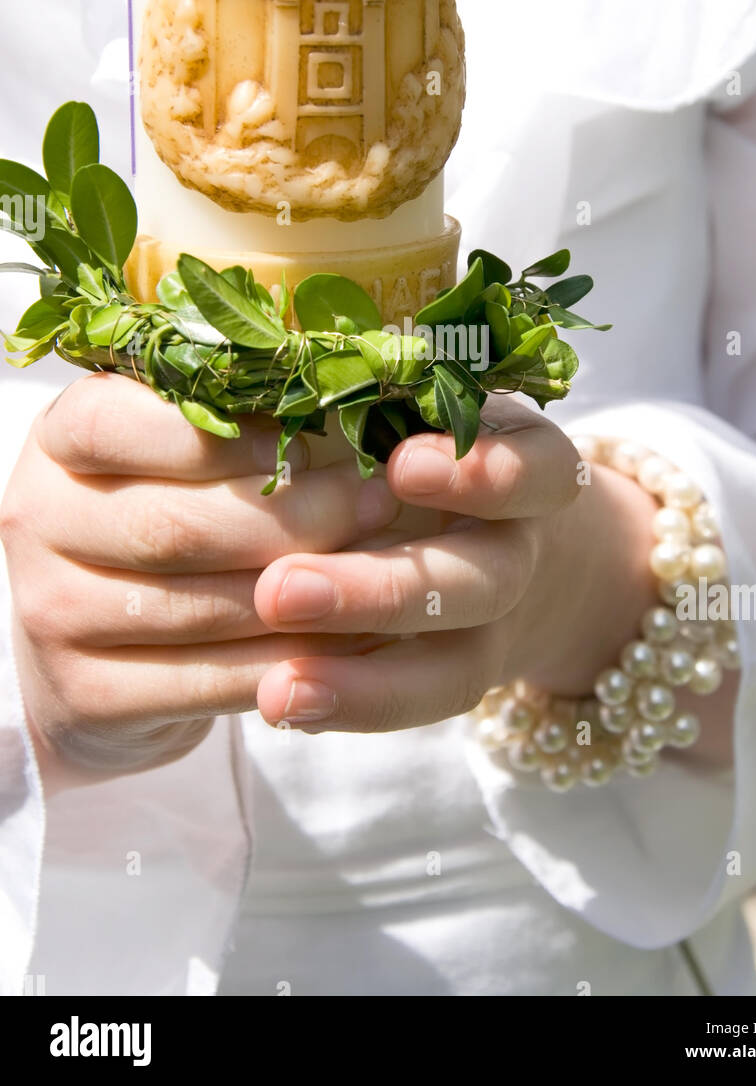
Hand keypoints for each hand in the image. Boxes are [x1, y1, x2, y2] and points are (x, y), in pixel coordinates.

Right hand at [0, 374, 400, 784]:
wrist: (102, 652)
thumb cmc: (169, 522)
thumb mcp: (184, 456)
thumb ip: (245, 422)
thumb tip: (358, 398)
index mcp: (62, 439)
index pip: (128, 423)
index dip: (232, 438)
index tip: (322, 442)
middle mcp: (37, 517)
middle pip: (177, 523)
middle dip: (296, 516)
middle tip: (379, 504)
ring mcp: (51, 611)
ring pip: (199, 605)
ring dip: (304, 591)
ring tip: (383, 569)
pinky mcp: (83, 694)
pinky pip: (206, 681)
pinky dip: (290, 662)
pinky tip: (355, 643)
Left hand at [255, 400, 662, 734]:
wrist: (495, 526)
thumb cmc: (429, 433)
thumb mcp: (420, 401)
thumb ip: (369, 394)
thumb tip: (254, 382)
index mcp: (525, 463)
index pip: (535, 469)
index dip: (483, 474)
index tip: (404, 465)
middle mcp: (519, 548)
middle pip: (479, 580)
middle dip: (382, 592)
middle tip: (281, 592)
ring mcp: (492, 624)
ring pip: (453, 667)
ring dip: (365, 679)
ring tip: (279, 692)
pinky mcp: (456, 676)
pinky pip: (416, 702)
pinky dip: (351, 705)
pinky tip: (281, 706)